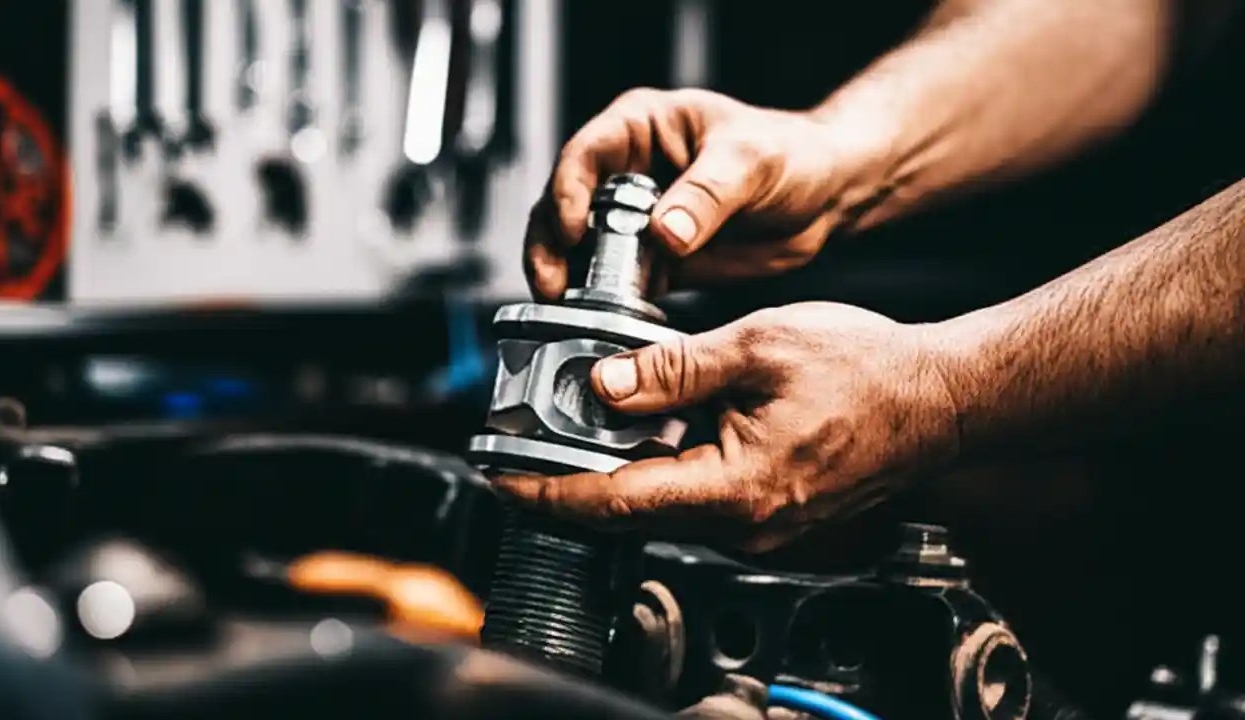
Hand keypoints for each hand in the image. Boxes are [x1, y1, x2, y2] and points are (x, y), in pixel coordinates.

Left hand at [493, 303, 960, 552]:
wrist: (940, 402)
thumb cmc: (869, 373)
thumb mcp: (758, 346)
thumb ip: (673, 370)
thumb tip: (606, 384)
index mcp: (735, 486)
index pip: (614, 500)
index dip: (547, 491)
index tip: (502, 478)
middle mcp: (744, 524)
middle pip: (630, 510)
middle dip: (572, 479)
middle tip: (527, 444)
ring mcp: (759, 528)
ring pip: (663, 506)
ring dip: (620, 469)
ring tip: (587, 424)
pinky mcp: (771, 518)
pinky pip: (698, 500)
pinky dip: (663, 469)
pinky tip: (655, 429)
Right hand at [524, 89, 871, 299]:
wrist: (824, 197)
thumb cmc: (792, 154)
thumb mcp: (752, 162)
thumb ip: (707, 196)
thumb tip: (665, 233)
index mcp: (641, 128)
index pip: (586, 154)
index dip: (568, 192)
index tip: (573, 229)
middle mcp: (628, 171)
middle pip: (564, 203)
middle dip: (549, 243)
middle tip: (551, 281)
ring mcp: (636, 217)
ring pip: (578, 246)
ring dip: (566, 275)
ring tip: (563, 304)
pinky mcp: (652, 260)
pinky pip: (615, 281)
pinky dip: (602, 301)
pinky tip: (600, 320)